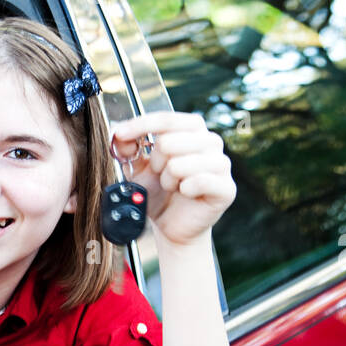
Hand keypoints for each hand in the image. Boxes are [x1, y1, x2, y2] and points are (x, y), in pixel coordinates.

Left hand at [110, 112, 235, 247]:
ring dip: (168, 180)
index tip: (120, 134)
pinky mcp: (227, 188)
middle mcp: (210, 142)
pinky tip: (186, 194)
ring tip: (172, 187)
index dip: (141, 125)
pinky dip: (184, 190)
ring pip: (179, 164)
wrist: (172, 226)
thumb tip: (119, 135)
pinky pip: (198, 181)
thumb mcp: (137, 169)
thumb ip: (128, 150)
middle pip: (168, 142)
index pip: (167, 119)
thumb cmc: (159, 193)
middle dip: (155, 164)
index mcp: (192, 130)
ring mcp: (222, 164)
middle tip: (160, 176)